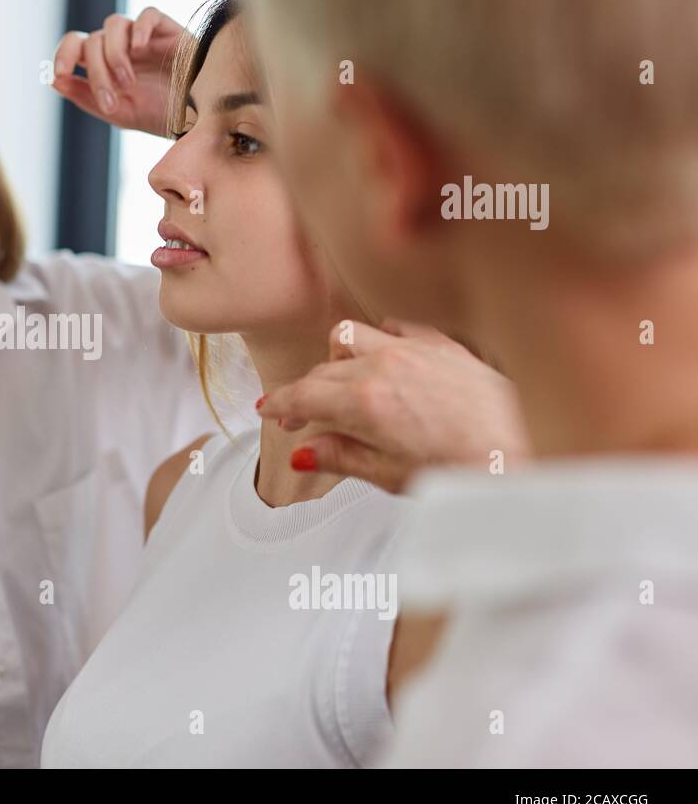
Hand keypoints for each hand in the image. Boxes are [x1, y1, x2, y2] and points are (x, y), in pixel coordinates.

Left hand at [51, 7, 184, 135]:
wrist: (199, 119)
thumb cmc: (159, 115)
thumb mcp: (117, 112)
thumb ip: (84, 96)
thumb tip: (52, 79)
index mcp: (104, 63)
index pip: (74, 45)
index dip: (62, 54)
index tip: (60, 74)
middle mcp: (120, 46)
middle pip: (92, 40)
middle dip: (96, 72)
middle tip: (111, 100)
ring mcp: (143, 37)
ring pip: (113, 25)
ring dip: (114, 56)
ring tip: (128, 83)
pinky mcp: (168, 31)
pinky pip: (148, 15)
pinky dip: (139, 28)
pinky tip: (140, 49)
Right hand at [257, 319, 529, 492]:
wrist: (532, 452)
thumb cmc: (469, 470)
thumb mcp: (393, 477)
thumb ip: (342, 457)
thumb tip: (305, 452)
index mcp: (366, 402)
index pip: (302, 395)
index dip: (279, 405)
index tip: (270, 412)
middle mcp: (385, 366)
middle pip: (320, 369)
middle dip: (304, 392)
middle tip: (301, 417)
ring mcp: (415, 350)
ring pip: (350, 336)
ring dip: (337, 358)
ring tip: (343, 384)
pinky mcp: (444, 344)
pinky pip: (395, 326)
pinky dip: (381, 340)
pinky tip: (388, 361)